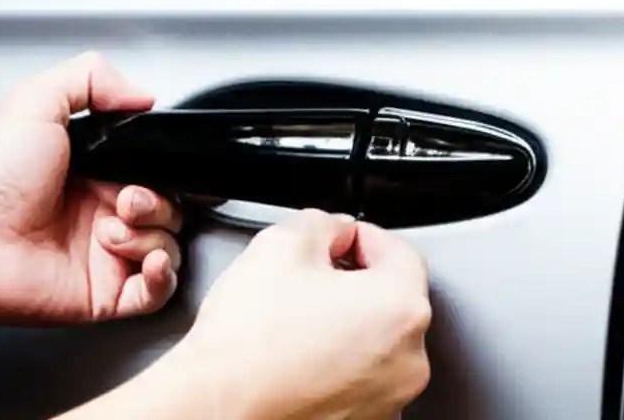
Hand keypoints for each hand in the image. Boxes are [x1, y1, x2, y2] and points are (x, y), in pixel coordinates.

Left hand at [0, 52, 182, 323]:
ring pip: (169, 248)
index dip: (163, 170)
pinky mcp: (106, 294)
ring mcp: (107, 256)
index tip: (150, 166)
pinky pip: (158, 293)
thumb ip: (92, 77)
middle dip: (158, 203)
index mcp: (97, 172)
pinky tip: (149, 261)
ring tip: (112, 233)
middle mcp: (104, 213)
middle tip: (125, 200)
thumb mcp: (36, 101)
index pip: (156, 170)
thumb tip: (142, 93)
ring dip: (152, 237)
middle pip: (171, 209)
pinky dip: (164, 277)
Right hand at [157, 210, 431, 418]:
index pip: (398, 252)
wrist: (215, 409)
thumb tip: (334, 231)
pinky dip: (338, 365)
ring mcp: (389, 398)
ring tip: (296, 325)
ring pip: (375, 342)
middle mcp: (408, 361)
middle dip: (352, 283)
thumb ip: (324, 223)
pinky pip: (361, 378)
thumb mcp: (282, 244)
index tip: (337, 240)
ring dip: (345, 326)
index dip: (360, 237)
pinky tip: (300, 358)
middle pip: (390, 300)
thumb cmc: (247, 344)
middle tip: (308, 281)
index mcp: (400, 309)